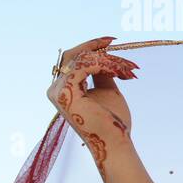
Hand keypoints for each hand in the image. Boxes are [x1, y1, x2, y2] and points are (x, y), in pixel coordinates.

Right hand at [46, 36, 139, 158]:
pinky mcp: (67, 93)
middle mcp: (55, 89)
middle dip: (94, 47)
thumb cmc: (112, 120)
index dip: (90, 47)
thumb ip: (102, 72)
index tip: (110, 40)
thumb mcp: (108, 90)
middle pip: (72, 55)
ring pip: (81, 59)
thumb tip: (103, 54)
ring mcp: (58, 91)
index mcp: (63, 88)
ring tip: (127, 69)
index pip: (72, 59)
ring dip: (107, 60)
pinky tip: (118, 72)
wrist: (115, 141)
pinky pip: (83, 66)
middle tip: (113, 41)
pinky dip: (103, 65)